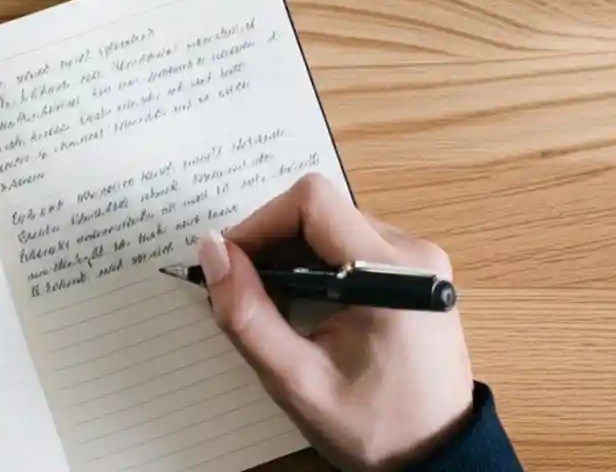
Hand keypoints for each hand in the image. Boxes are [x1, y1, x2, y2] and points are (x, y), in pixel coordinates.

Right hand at [199, 174, 473, 470]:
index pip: (312, 202)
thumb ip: (247, 314)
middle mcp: (414, 253)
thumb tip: (212, 250)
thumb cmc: (373, 427)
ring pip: (331, 223)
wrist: (437, 457)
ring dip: (290, 255)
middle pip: (319, 210)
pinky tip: (304, 305)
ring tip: (274, 306)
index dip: (259, 223)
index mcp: (393, 274)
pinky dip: (314, 263)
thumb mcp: (296, 380)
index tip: (232, 264)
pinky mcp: (414, 270)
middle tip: (246, 293)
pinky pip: (349, 242)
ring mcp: (418, 259)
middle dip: (270, 243)